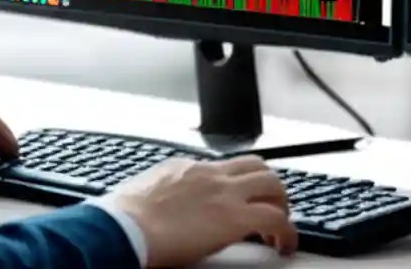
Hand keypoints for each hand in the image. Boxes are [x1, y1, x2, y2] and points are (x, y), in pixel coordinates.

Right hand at [109, 155, 297, 266]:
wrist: (123, 227)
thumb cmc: (123, 217)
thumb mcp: (143, 194)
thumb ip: (161, 195)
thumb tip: (159, 207)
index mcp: (186, 168)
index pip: (224, 167)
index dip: (237, 184)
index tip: (239, 198)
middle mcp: (210, 174)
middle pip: (256, 166)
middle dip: (268, 187)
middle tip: (270, 208)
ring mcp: (225, 193)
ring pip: (273, 184)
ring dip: (281, 205)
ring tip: (279, 228)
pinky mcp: (235, 218)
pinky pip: (276, 220)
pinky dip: (287, 232)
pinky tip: (284, 245)